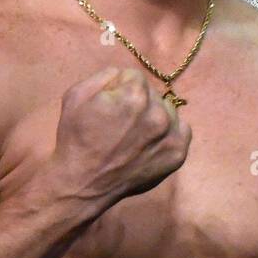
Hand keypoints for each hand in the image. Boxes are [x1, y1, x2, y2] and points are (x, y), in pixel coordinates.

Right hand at [49, 67, 191, 207]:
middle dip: (137, 101)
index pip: (134, 77)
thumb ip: (105, 75)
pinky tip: (151, 142)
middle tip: (121, 122)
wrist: (83, 183)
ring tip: (136, 133)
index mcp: (135, 96)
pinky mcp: (178, 154)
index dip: (119, 88)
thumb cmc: (75, 138)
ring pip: (167, 110)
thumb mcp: (76, 95)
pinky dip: (169, 133)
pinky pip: (181, 130)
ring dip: (154, 116)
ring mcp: (171, 135)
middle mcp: (158, 113)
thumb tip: (123, 74)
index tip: (110, 104)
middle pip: (152, 93)